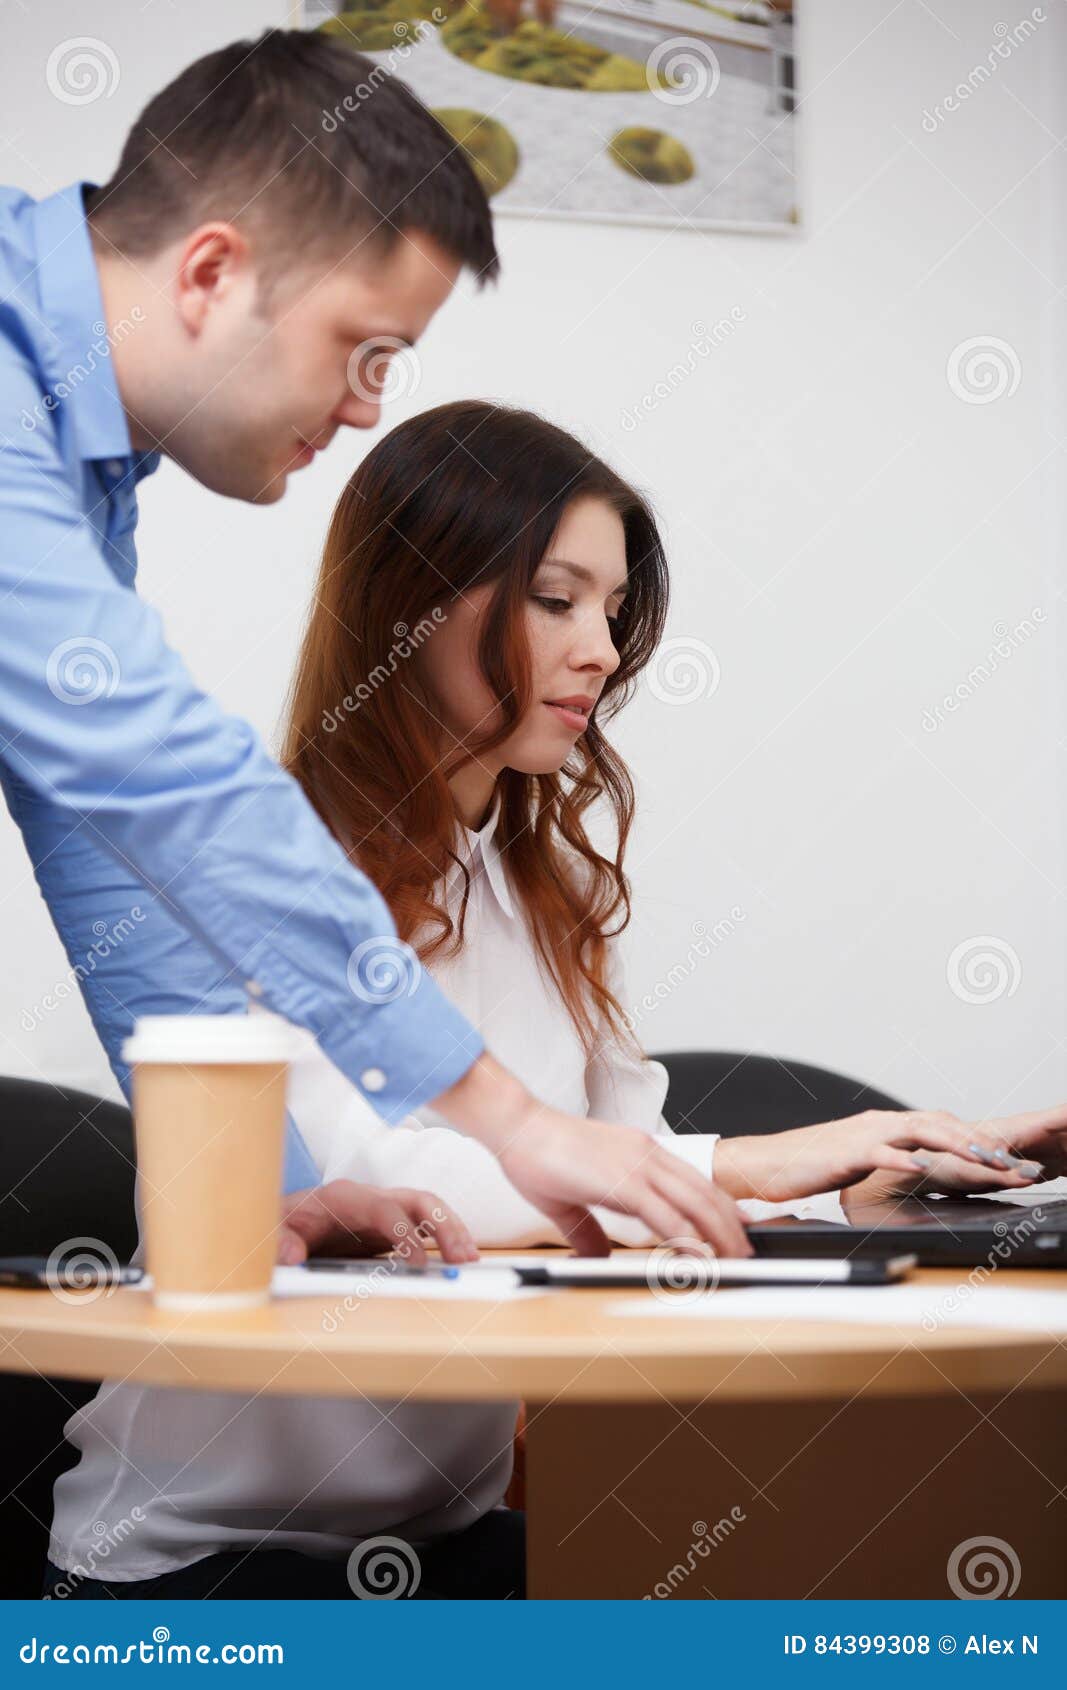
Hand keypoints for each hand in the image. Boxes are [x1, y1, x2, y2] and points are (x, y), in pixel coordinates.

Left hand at [277, 1179, 478, 1265]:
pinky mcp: (388, 1226)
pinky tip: (456, 1257)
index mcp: (345, 1197)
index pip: (385, 1209)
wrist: (283, 1217)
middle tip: (463, 1257)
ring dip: (453, 1230)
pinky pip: (424, 1225)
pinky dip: (444, 1238)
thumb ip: (281, 1241)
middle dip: (445, 1226)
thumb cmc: (281, 1221)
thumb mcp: (272, 1230)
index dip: (405, 1235)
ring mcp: (383, 1210)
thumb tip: (291, 1256)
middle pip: (419, 1200)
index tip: (418, 1266)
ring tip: (470, 1258)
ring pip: (428, 1210)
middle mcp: (370, 1198)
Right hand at [433, 1051, 751, 1255]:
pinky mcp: (623, 1181)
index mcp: (639, 1151)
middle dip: (729, 1224)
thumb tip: (596, 1257)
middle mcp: (647, 1154)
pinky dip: (687, 1239)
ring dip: (718, 1234)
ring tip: (733, 1258)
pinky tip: (697, 1256)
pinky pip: (666, 1215)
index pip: (692, 1180)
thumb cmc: (538, 1154)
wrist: (517, 1127)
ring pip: (695, 1203)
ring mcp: (638, 1165)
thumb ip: (588, 1230)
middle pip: (704, 1192)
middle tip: (745, 1250)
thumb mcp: (570, 1200)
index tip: (734, 1226)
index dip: (718, 1205)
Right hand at [712, 1109, 1045, 1205]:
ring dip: (956, 1145)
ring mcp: (863, 1136)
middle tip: (1012, 1162)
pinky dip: (904, 1158)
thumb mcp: (859, 1161)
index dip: (974, 1139)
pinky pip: (880, 1153)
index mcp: (884, 1127)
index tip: (1005, 1158)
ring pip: (920, 1133)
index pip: (940, 1126)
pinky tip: (922, 1167)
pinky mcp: (845, 1153)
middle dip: (979, 1143)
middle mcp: (879, 1124)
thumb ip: (888, 1157)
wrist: (765, 1162)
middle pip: (940, 1125)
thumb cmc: (808, 1166)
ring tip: (985, 1159)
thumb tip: (919, 1166)